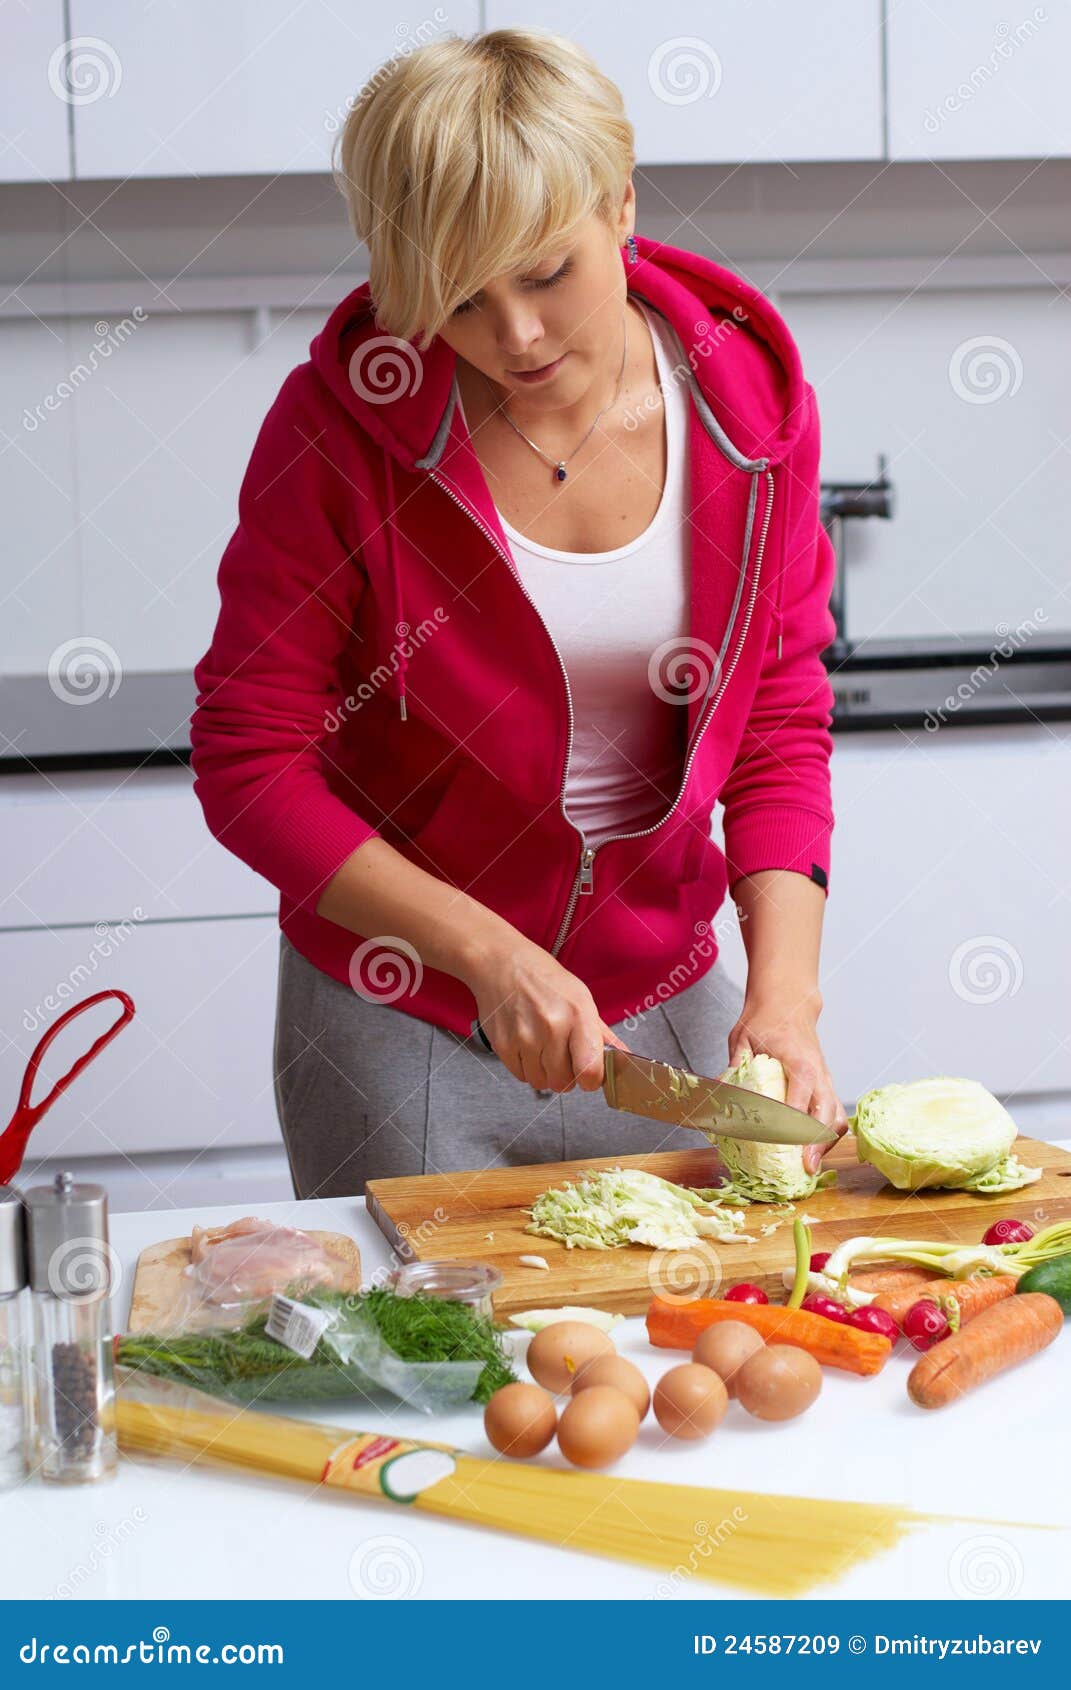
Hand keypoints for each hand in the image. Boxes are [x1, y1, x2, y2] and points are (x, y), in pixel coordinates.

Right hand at [460, 935, 629, 1093]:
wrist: (500, 963)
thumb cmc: (542, 978)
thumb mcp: (580, 997)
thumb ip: (601, 1033)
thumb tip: (624, 1057)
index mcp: (578, 1014)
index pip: (591, 1070)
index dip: (592, 1079)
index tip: (590, 1074)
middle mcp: (552, 1027)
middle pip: (564, 1082)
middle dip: (566, 1075)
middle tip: (563, 1055)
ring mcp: (524, 1038)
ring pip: (541, 1083)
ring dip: (545, 1072)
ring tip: (542, 1047)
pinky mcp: (503, 1045)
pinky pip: (521, 1076)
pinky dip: (526, 1067)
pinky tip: (527, 1045)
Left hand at [727, 987, 848, 1172]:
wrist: (787, 1002)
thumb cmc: (765, 1020)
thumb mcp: (742, 1040)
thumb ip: (733, 1067)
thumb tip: (716, 1093)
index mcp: (799, 1062)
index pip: (801, 1098)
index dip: (795, 1125)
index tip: (786, 1145)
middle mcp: (818, 1073)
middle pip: (828, 1113)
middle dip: (819, 1142)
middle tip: (805, 1167)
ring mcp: (825, 1080)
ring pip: (836, 1117)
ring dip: (826, 1142)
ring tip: (810, 1164)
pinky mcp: (825, 1086)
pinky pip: (833, 1114)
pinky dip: (826, 1134)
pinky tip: (811, 1149)